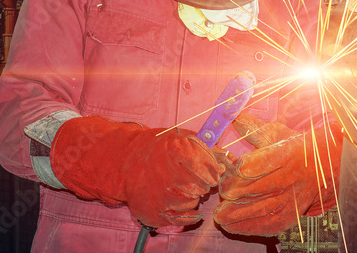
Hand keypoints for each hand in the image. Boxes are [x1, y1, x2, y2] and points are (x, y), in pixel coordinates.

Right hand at [50, 116, 223, 227]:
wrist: (124, 163)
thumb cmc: (157, 148)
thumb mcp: (183, 138)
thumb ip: (209, 148)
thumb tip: (231, 160)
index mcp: (183, 154)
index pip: (214, 170)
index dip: (213, 169)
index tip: (210, 168)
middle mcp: (175, 177)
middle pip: (205, 187)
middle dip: (202, 181)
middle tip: (188, 175)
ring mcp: (165, 199)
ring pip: (195, 202)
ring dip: (191, 195)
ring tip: (176, 184)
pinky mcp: (158, 215)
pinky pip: (184, 219)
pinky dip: (186, 213)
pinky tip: (180, 202)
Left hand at [215, 114, 343, 235]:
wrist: (327, 167)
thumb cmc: (297, 147)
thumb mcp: (278, 133)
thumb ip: (253, 127)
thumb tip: (232, 117)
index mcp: (284, 154)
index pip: (248, 168)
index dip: (234, 170)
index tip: (233, 168)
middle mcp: (288, 178)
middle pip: (245, 190)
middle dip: (227, 191)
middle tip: (224, 188)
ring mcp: (290, 199)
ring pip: (251, 211)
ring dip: (230, 213)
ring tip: (221, 212)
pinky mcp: (291, 216)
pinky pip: (263, 227)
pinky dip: (243, 227)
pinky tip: (231, 224)